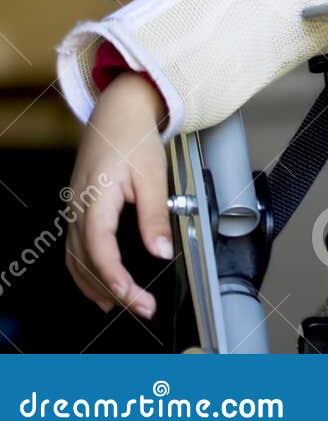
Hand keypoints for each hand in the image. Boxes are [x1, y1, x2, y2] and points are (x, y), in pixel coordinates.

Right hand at [65, 71, 172, 319]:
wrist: (118, 112)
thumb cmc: (134, 137)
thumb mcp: (153, 174)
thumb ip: (155, 215)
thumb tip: (161, 251)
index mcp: (95, 199)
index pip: (99, 250)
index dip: (115, 278)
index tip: (134, 298)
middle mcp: (78, 209)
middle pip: (86, 261)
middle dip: (113, 290)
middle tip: (142, 308)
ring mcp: (74, 210)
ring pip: (76, 259)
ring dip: (96, 286)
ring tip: (122, 305)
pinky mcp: (78, 210)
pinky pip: (74, 249)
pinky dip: (86, 272)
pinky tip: (100, 283)